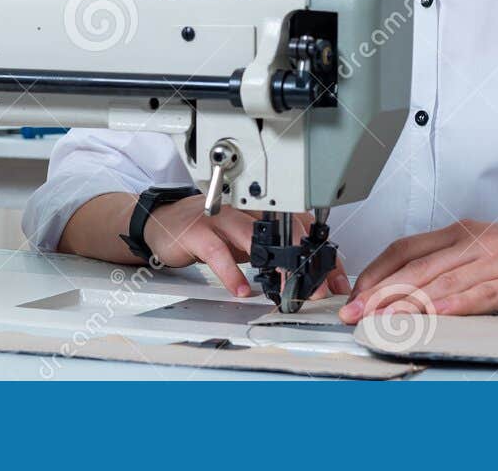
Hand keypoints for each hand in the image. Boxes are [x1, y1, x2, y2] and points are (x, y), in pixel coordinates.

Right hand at [143, 200, 351, 300]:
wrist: (163, 222)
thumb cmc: (208, 230)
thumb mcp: (247, 239)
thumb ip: (274, 251)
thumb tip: (310, 274)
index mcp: (261, 208)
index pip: (302, 226)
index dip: (320, 252)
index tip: (334, 279)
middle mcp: (245, 207)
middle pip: (284, 227)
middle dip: (305, 260)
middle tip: (318, 288)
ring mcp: (221, 216)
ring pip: (254, 236)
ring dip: (275, 265)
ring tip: (288, 287)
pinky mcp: (197, 231)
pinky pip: (218, 251)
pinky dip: (232, 273)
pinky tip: (242, 289)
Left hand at [338, 219, 497, 322]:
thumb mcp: (492, 252)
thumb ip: (457, 267)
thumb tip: (416, 293)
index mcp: (465, 231)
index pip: (407, 247)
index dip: (377, 270)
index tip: (356, 292)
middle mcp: (477, 240)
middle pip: (418, 266)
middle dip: (381, 292)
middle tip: (354, 312)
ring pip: (444, 281)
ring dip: (408, 303)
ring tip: (381, 320)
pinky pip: (482, 294)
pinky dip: (455, 305)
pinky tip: (435, 316)